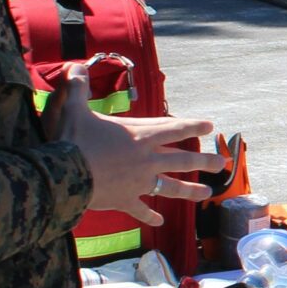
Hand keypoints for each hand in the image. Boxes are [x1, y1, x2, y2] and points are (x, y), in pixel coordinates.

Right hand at [49, 76, 227, 225]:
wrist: (63, 175)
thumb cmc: (71, 139)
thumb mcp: (73, 108)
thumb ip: (77, 87)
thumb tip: (73, 65)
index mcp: (140, 136)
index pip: (175, 128)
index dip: (193, 126)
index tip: (210, 126)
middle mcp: (146, 160)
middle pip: (183, 160)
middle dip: (205, 161)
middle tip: (223, 163)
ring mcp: (138, 182)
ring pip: (171, 187)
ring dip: (190, 190)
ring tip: (207, 193)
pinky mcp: (125, 200)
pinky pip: (141, 209)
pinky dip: (150, 215)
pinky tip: (159, 221)